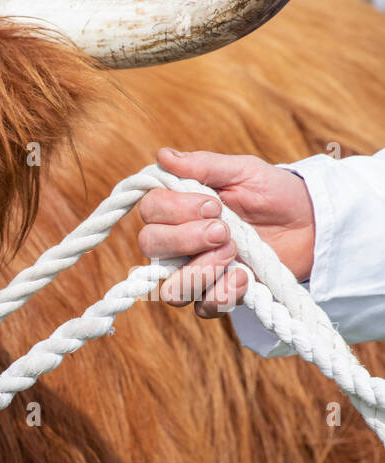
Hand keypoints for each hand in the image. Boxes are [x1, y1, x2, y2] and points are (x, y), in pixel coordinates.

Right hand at [137, 148, 315, 317]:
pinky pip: (202, 307)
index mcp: (178, 209)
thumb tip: (162, 155)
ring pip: (171, 286)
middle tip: (225, 231)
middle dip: (186, 239)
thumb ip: (202, 166)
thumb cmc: (275, 193)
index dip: (175, 210)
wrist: (311, 225)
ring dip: (203, 269)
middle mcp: (177, 243)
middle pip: (151, 247)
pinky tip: (245, 276)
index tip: (214, 204)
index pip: (150, 211)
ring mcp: (193, 272)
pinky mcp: (215, 296)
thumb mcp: (243, 172)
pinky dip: (223, 293)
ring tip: (235, 252)